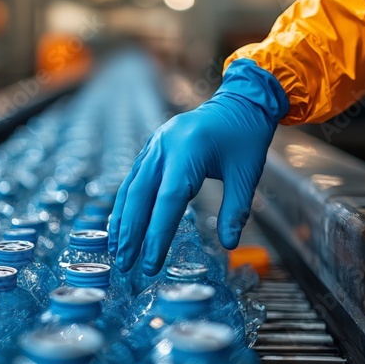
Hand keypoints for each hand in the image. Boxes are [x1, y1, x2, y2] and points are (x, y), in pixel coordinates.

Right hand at [108, 59, 287, 275]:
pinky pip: (134, 178)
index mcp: (189, 150)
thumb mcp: (247, 174)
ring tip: (117, 250)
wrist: (240, 100)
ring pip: (131, 187)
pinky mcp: (152, 148)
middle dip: (131, 233)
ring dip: (122, 221)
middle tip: (126, 264)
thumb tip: (229, 245)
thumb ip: (236, 210)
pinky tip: (121, 224)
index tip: (151, 263)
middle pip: (141, 196)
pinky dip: (126, 204)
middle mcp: (165, 146)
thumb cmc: (246, 135)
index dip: (157, 234)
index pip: (169, 200)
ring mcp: (155, 145)